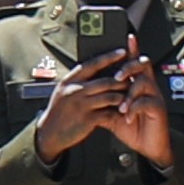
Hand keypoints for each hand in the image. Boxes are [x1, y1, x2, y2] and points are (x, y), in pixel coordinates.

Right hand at [31, 46, 139, 162]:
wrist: (49, 133)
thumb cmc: (59, 112)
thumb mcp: (63, 91)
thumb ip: (78, 81)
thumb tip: (95, 69)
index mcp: (70, 81)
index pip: (92, 64)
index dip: (109, 57)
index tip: (123, 52)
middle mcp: (75, 90)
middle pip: (106, 81)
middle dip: (122, 81)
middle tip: (133, 80)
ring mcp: (81, 105)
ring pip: (110, 97)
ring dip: (123, 97)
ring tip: (131, 97)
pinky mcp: (87, 120)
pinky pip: (109, 113)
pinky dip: (118, 113)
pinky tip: (123, 113)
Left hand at [96, 54, 176, 169]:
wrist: (148, 149)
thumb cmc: (134, 129)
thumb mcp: (113, 116)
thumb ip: (103, 104)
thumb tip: (87, 98)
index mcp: (136, 86)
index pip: (134, 63)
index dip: (132, 49)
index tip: (128, 37)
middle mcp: (147, 88)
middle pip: (142, 65)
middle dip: (128, 67)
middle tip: (117, 77)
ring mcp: (154, 97)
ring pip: (143, 81)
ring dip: (129, 92)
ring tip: (121, 106)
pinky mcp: (158, 108)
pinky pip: (146, 102)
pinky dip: (134, 109)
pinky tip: (127, 117)